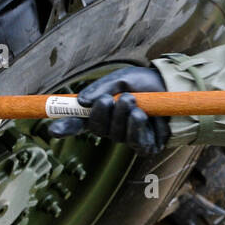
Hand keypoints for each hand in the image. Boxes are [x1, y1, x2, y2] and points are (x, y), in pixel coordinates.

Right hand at [47, 66, 169, 153]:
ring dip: (122, 116)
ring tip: (132, 100)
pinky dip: (135, 128)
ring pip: (116, 134)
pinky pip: (135, 142)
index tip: (51, 129)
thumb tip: (82, 101)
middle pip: (97, 128)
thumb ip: (101, 88)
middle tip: (109, 99)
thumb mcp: (120, 79)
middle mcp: (112, 127)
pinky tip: (140, 116)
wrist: (174, 87)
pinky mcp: (146, 146)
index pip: (78, 123)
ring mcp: (128, 138)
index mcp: (102, 112)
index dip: (64, 127)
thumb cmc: (145, 83)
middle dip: (100, 114)